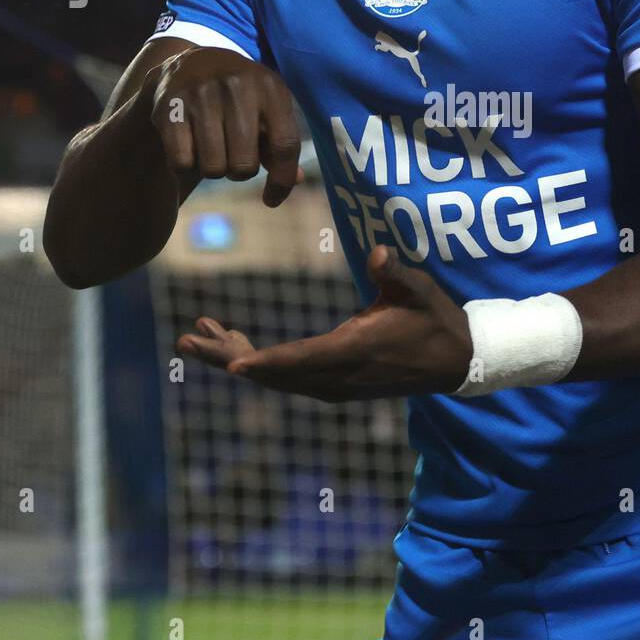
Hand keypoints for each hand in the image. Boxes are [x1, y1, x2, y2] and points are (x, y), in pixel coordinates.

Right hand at [145, 46, 301, 205]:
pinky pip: (182, 162)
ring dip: (213, 169)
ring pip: (213, 168)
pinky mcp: (170, 104)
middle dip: (239, 171)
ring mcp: (202, 92)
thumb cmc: (242, 99)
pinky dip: (185, 165)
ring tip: (213, 148)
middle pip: (244, 165)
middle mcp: (239, 85)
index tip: (271, 200)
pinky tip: (189, 145)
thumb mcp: (268, 110)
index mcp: (271, 87)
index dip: (282, 181)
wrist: (193, 61)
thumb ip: (281, 146)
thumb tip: (298, 180)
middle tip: (233, 156)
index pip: (285, 145)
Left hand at [176, 245, 474, 400]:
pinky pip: (285, 376)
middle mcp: (337, 377)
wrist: (455, 361)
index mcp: (354, 353)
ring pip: (274, 376)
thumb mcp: (420, 292)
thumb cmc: (435, 320)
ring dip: (234, 355)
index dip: (265, 361)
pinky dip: (256, 361)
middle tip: (184, 342)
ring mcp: (333, 385)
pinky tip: (232, 344)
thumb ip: (396, 275)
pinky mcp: (333, 384)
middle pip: (272, 372)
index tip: (230, 362)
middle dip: (226, 356)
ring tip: (197, 334)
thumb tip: (379, 254)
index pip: (301, 359)